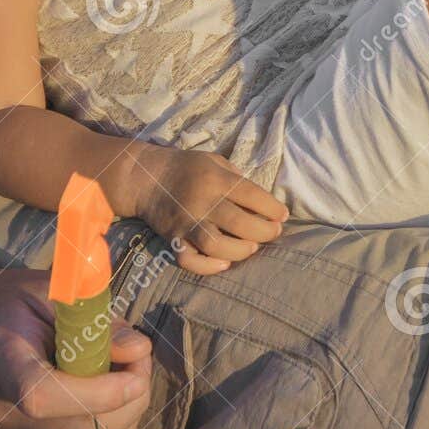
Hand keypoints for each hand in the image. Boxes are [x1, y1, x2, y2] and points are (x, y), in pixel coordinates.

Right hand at [0, 265, 152, 428]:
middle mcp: (1, 417)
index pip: (49, 397)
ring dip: (124, 427)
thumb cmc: (8, 305)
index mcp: (3, 368)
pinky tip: (110, 416)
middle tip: (139, 368)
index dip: (104, 390)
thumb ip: (94, 321)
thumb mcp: (49, 293)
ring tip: (126, 389)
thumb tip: (138, 350)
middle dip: (129, 405)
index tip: (138, 365)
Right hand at [117, 143, 288, 275]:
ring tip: (252, 246)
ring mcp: (185, 222)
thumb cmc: (187, 168)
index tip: (282, 215)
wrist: (145, 177)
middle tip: (273, 232)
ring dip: (241, 250)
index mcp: (215, 178)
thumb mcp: (215, 161)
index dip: (273, 208)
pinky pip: (189, 260)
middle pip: (239, 223)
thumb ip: (237, 179)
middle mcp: (201, 201)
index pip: (252, 195)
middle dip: (265, 231)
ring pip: (217, 245)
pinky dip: (208, 267)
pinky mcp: (172, 238)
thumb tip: (263, 203)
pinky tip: (224, 263)